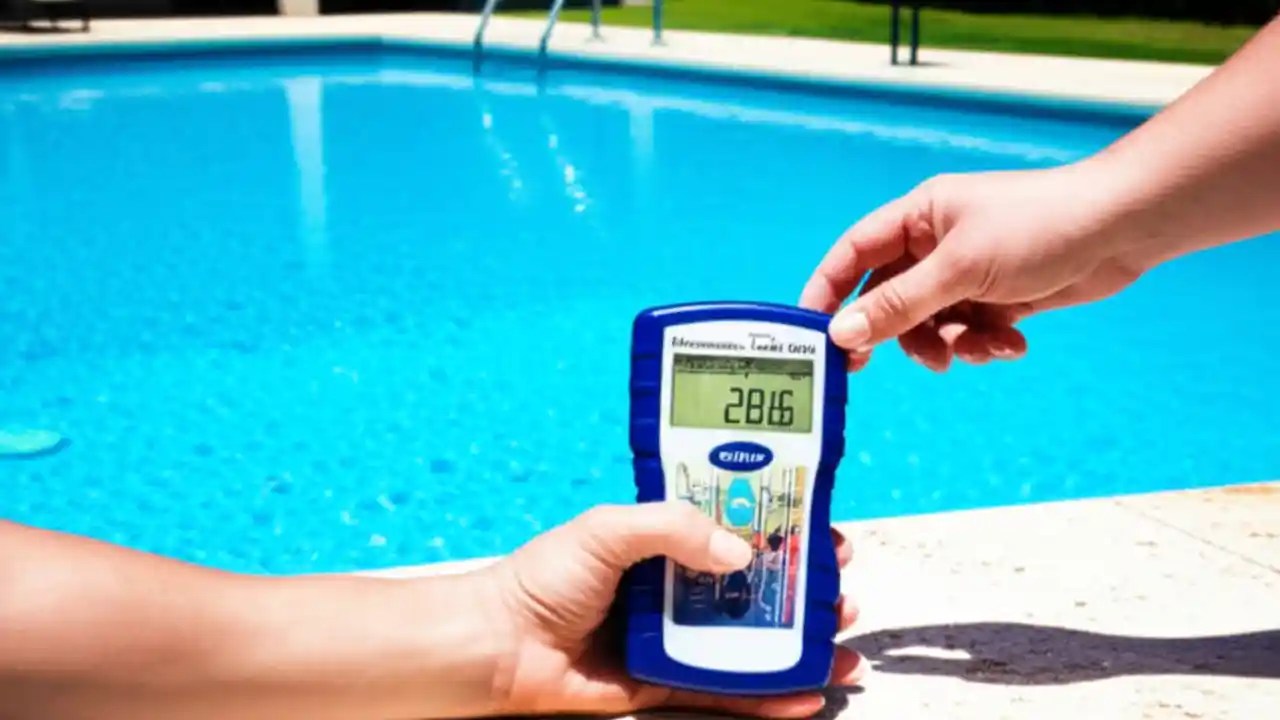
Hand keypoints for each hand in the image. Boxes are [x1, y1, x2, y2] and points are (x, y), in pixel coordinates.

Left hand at [481, 502, 863, 717]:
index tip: (824, 536)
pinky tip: (805, 696)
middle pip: (757, 590)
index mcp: (664, 542)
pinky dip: (769, 698)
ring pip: (752, 644)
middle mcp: (676, 589)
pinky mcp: (668, 684)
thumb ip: (675, 527)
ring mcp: (676, 639)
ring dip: (801, 648)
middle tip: (840, 595)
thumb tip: (741, 554)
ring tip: (841, 648)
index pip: (738, 532)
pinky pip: (727, 693)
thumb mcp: (609, 529)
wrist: (499, 646)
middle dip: (806, 594)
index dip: (783, 534)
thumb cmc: (543, 579)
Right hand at [799, 161, 1149, 371]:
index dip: (827, 292)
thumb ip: (898, 306)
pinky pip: (970, 331)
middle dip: (895, 334)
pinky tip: (1012, 343)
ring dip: (948, 344)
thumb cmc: (1040, 226)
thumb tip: (843, 335)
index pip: (852, 254)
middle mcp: (936, 243)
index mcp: (917, 217)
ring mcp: (968, 272)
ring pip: (930, 323)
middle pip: (888, 298)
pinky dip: (985, 343)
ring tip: (975, 350)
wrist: (1123, 228)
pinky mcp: (999, 297)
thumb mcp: (960, 270)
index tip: (811, 334)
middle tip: (873, 369)